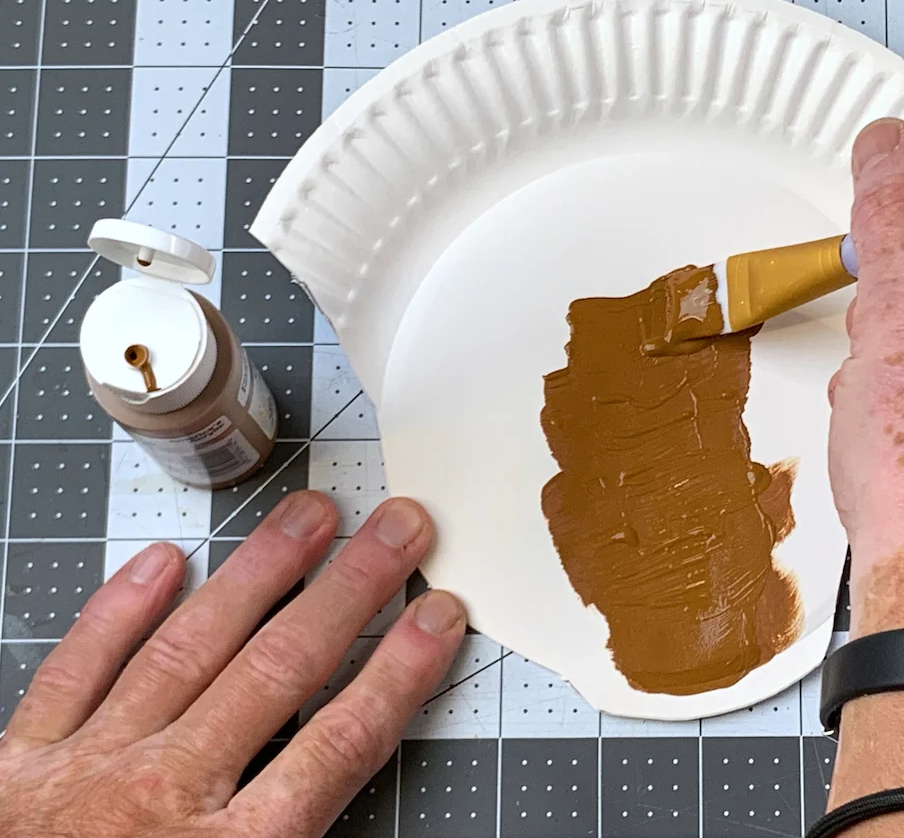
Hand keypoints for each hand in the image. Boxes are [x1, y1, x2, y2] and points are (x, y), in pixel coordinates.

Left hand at [0, 492, 466, 837]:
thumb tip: (348, 812)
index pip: (341, 742)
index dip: (400, 672)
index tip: (438, 617)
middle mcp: (166, 798)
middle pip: (283, 670)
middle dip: (351, 591)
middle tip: (398, 529)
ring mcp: (88, 772)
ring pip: (192, 648)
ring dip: (259, 574)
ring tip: (308, 517)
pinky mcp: (17, 767)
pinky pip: (75, 672)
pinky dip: (117, 613)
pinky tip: (160, 562)